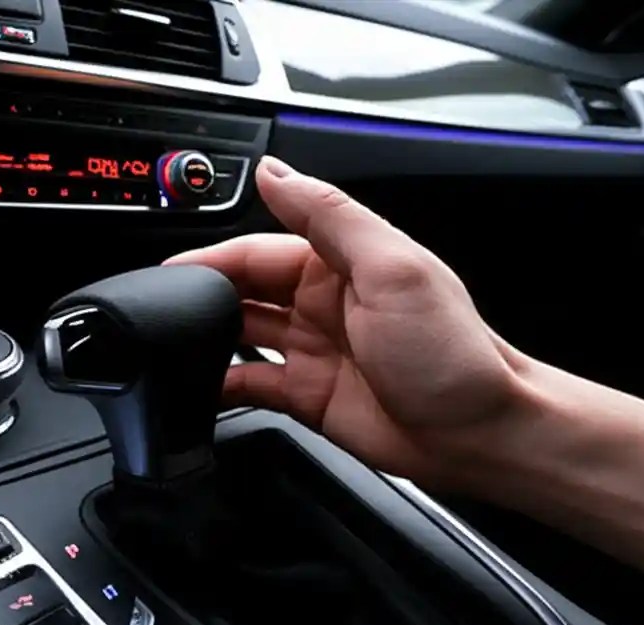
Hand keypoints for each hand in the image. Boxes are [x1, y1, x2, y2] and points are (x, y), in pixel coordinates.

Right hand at [166, 156, 530, 487]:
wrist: (481, 435)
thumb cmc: (453, 353)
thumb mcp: (392, 267)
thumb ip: (328, 215)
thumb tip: (273, 171)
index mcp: (342, 261)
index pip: (259, 247)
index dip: (212, 256)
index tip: (170, 267)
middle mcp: (323, 301)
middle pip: (244, 288)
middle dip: (202, 295)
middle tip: (163, 309)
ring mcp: (314, 350)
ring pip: (240, 334)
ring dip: (206, 337)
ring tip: (171, 345)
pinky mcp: (309, 396)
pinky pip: (250, 384)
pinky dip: (220, 384)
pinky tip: (197, 386)